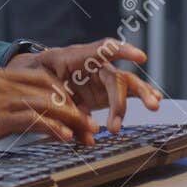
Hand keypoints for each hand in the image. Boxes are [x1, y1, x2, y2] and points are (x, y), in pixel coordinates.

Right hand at [0, 68, 101, 146]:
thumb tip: (6, 112)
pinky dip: (54, 128)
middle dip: (76, 110)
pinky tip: (64, 138)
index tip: (76, 111)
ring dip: (73, 121)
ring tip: (86, 136)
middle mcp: (5, 83)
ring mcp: (2, 98)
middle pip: (54, 91)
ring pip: (51, 104)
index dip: (66, 95)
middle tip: (89, 127)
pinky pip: (34, 120)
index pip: (44, 79)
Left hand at [7, 39, 162, 133]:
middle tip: (148, 105)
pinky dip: (136, 99)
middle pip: (116, 77)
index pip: (101, 50)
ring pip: (125, 85)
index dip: (121, 52)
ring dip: (141, 94)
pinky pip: (122, 96)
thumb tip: (88, 136)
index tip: (140, 57)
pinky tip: (154, 100)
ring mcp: (99, 80)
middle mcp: (93, 67)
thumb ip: (64, 110)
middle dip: (132, 93)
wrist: (31, 77)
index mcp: (76, 57)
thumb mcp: (41, 86)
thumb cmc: (36, 75)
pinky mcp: (102, 94)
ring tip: (155, 104)